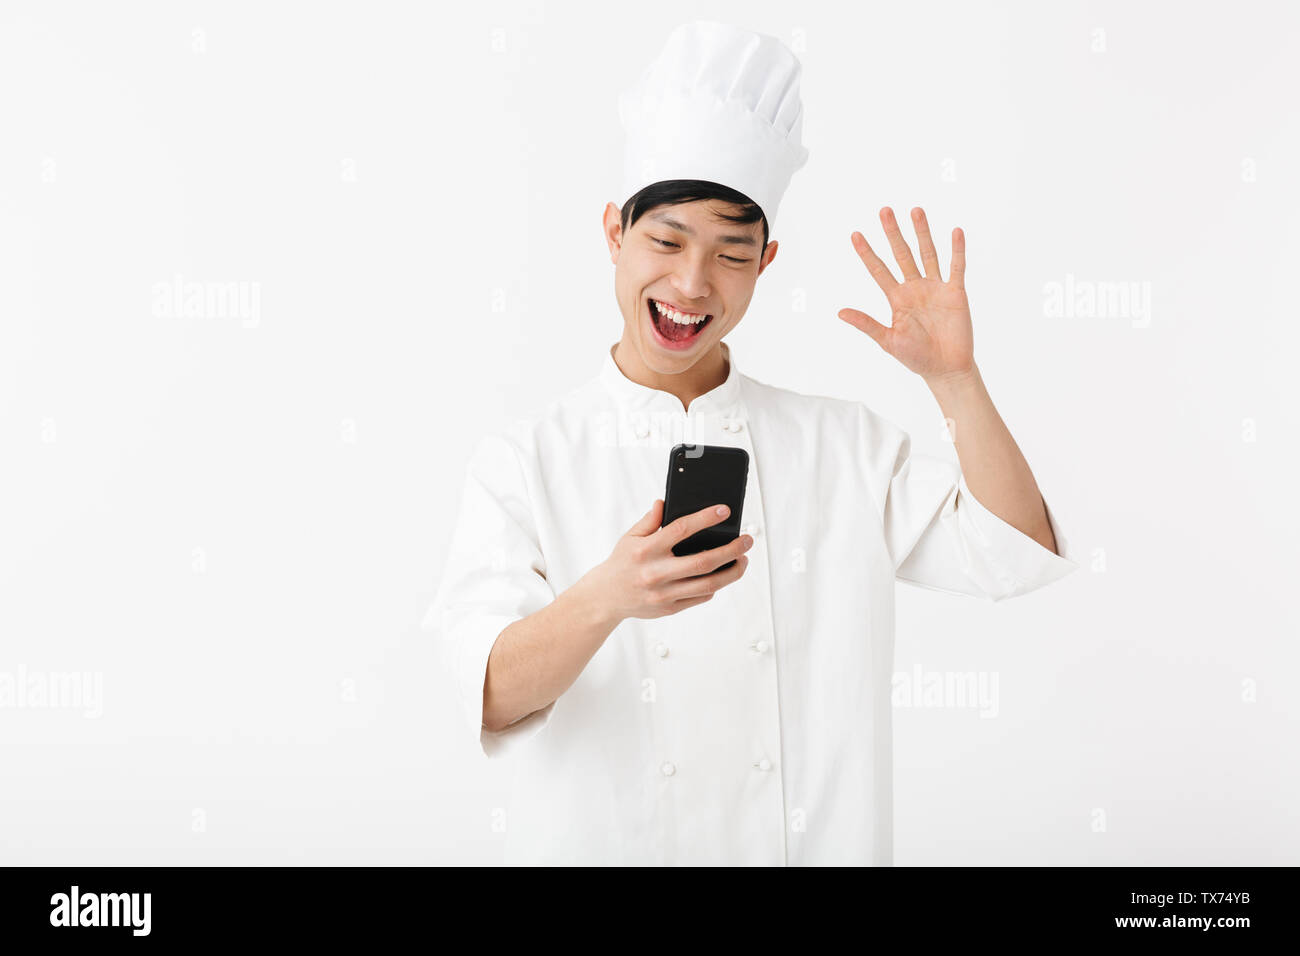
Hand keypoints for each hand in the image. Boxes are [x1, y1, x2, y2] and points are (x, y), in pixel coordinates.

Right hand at [580, 499, 752, 623]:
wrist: (605, 598)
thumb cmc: (622, 562)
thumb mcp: (630, 537)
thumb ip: (650, 520)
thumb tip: (665, 502)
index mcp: (647, 550)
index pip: (681, 529)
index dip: (705, 518)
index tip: (725, 510)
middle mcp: (657, 573)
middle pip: (703, 561)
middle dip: (732, 550)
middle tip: (747, 540)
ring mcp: (664, 594)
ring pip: (708, 584)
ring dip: (732, 571)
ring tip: (744, 560)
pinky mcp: (669, 608)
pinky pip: (700, 597)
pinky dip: (715, 586)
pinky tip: (723, 575)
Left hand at [837, 206, 975, 385]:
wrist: (946, 368)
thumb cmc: (916, 357)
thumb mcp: (888, 340)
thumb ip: (866, 324)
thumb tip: (840, 313)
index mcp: (896, 298)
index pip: (879, 270)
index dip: (867, 253)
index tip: (855, 235)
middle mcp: (914, 287)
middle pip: (901, 254)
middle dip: (893, 233)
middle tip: (884, 210)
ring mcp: (936, 287)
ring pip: (927, 253)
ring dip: (922, 232)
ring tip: (915, 210)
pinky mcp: (956, 292)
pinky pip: (956, 267)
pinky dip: (957, 250)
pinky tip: (955, 231)